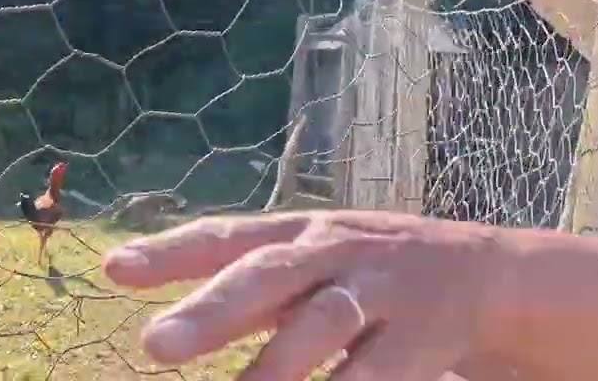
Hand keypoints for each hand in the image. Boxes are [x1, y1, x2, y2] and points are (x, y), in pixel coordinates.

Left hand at [102, 209, 515, 379]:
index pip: (228, 236)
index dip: (172, 251)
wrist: (482, 274)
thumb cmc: (366, 267)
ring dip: (277, 365)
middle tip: (156, 344)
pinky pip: (374, 374)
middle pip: (271, 274)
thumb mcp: (308, 255)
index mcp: (300, 231)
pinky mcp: (418, 340)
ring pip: (325, 322)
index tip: (115, 269)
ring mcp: (381, 293)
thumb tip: (129, 271)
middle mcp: (336, 252)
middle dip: (214, 308)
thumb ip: (236, 271)